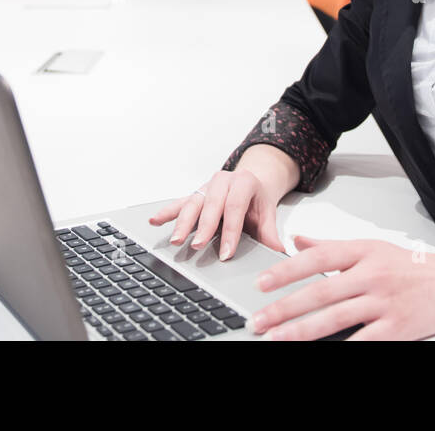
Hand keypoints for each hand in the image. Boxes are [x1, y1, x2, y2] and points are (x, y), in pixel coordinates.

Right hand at [148, 167, 288, 260]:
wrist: (250, 182)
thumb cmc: (256, 199)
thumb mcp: (268, 212)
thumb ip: (270, 233)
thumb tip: (279, 252)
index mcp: (243, 182)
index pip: (235, 207)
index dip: (230, 231)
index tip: (226, 253)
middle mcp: (222, 181)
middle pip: (211, 204)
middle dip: (204, 227)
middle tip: (198, 246)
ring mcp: (206, 187)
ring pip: (193, 203)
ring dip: (183, 222)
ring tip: (176, 239)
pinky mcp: (195, 194)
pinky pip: (179, 203)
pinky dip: (167, 212)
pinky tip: (155, 221)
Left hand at [248, 236, 434, 340]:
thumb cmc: (411, 268)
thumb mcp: (371, 247)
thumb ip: (332, 247)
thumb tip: (297, 240)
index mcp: (363, 251)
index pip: (317, 257)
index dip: (286, 271)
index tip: (261, 283)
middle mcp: (372, 274)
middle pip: (321, 291)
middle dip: (285, 308)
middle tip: (259, 320)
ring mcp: (384, 302)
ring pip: (335, 317)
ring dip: (301, 331)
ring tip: (278, 339)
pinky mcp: (396, 329)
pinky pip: (361, 341)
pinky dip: (339, 349)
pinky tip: (321, 352)